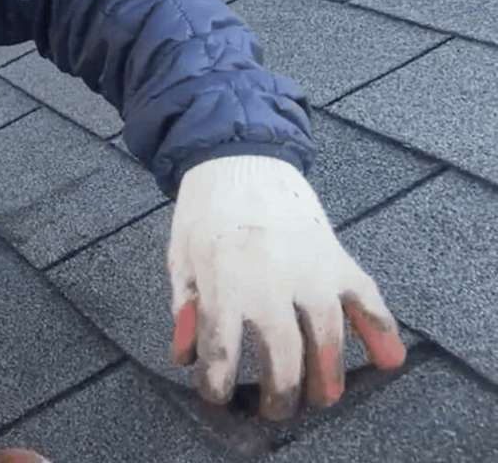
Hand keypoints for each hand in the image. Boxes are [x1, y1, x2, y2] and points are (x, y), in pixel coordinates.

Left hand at [167, 155, 405, 419]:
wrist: (241, 159)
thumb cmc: (204, 212)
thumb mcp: (181, 259)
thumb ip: (186, 309)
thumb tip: (186, 358)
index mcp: (225, 282)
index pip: (222, 351)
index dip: (217, 384)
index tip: (215, 396)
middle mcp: (272, 281)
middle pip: (284, 356)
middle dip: (280, 394)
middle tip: (274, 410)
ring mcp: (311, 270)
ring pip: (328, 338)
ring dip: (328, 377)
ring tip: (322, 398)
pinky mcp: (337, 257)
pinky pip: (367, 300)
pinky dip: (381, 331)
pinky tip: (387, 359)